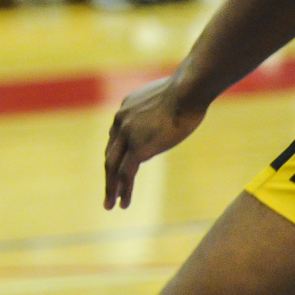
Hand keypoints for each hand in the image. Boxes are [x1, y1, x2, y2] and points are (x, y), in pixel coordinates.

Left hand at [104, 75, 205, 208]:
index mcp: (125, 109)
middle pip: (110, 153)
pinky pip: (126, 174)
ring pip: (113, 167)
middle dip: (108, 174)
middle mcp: (121, 121)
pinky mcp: (138, 147)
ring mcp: (127, 135)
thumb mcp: (165, 98)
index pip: (115, 138)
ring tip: (110, 204)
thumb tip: (167, 112)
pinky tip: (124, 204)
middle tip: (108, 192)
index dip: (116, 156)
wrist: (187, 90)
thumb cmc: (186, 91)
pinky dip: (123, 190)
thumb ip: (158, 109)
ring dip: (111, 187)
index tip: (116, 169)